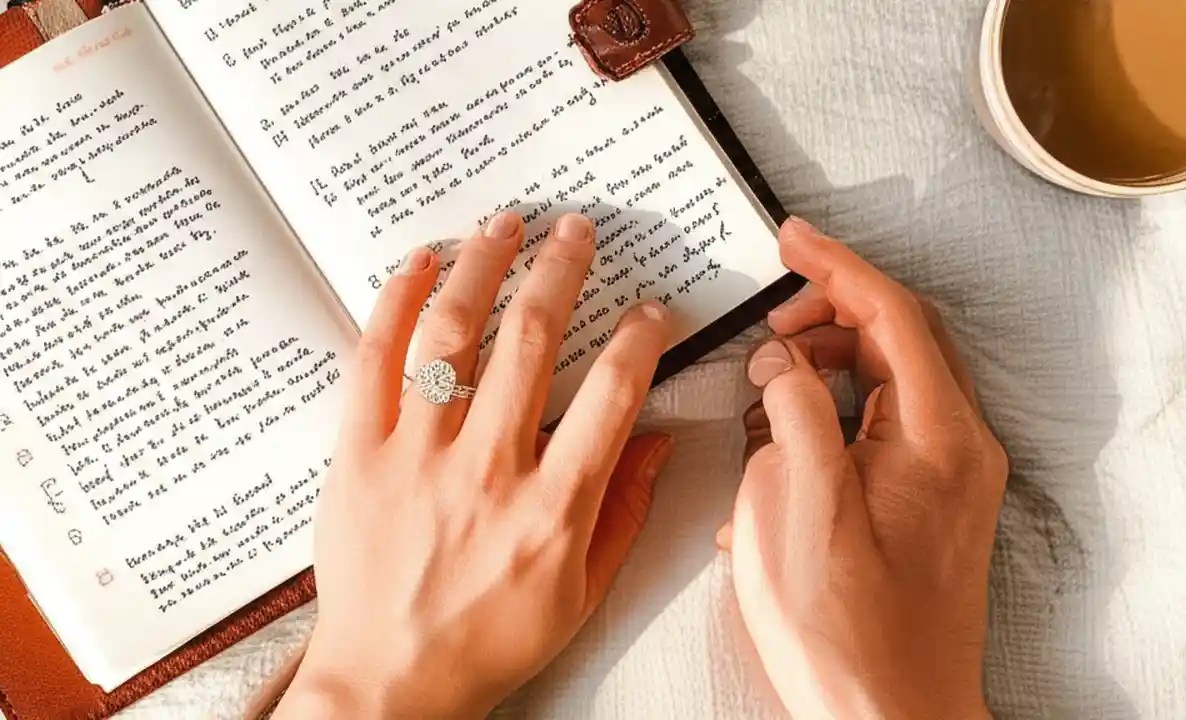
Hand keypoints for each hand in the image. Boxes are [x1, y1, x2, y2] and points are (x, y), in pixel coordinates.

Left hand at [275, 212, 673, 718]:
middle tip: (576, 231)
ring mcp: (417, 460)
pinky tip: (418, 265)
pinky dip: (396, 305)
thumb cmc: (488, 643)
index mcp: (552, 509)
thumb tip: (657, 440)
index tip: (649, 310)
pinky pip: (373, 363)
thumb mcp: (582, 592)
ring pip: (452, 337)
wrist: (390, 685)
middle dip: (561, 270)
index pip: (611, 395)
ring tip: (503, 225)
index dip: (639, 338)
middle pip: (532, 342)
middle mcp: (487, 473)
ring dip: (482, 267)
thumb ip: (625, 510)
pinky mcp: (359, 457)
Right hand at [721, 218, 1007, 718]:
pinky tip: (785, 444)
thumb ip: (792, 413)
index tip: (795, 238)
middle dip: (831, 314)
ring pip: (891, 382)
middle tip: (770, 320)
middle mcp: (957, 448)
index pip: (894, 316)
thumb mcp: (797, 510)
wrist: (889, 718)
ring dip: (830, 364)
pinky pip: (885, 426)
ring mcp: (948, 478)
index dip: (839, 268)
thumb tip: (782, 361)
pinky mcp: (930, 504)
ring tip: (770, 380)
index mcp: (938, 437)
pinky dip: (836, 412)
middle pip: (899, 341)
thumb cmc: (848, 634)